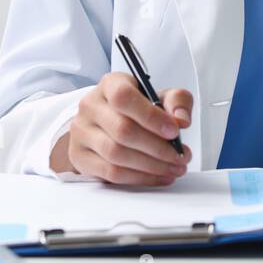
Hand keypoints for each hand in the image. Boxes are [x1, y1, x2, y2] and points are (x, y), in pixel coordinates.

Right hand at [50, 72, 192, 184]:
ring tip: (174, 168)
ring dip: (151, 166)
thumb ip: (177, 101)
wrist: (106, 123)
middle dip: (158, 147)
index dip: (150, 116)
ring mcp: (82, 132)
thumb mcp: (161, 96)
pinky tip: (158, 176)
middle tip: (180, 155)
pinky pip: (111, 173)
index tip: (174, 130)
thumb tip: (181, 120)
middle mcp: (91, 106)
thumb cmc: (136, 109)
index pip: (124, 97)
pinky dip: (140, 178)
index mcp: (111, 84)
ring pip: (116, 154)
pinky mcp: (80, 156)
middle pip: (123, 130)